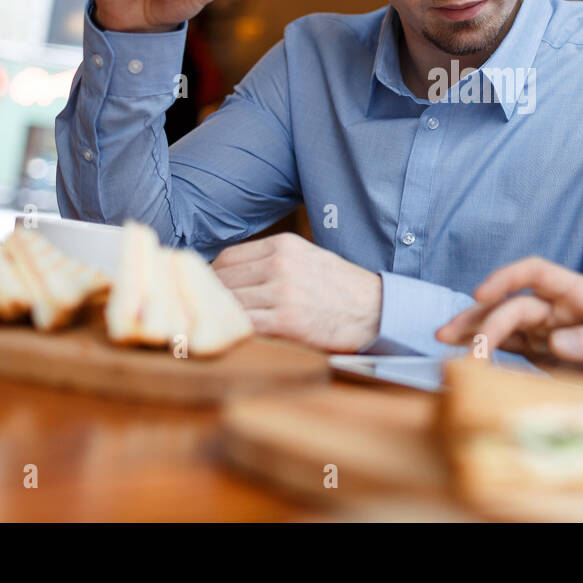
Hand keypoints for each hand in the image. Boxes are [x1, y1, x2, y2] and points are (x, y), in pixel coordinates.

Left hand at [211, 232, 381, 352]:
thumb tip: (233, 275)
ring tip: (217, 326)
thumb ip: (273, 261)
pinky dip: (233, 331)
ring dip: (221, 317)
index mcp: (284, 246)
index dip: (213, 277)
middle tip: (206, 314)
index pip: (228, 258)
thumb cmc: (341, 289)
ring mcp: (282, 293)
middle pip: (224, 281)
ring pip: (229, 303)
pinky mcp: (286, 321)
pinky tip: (233, 336)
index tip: (208, 292)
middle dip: (212, 299)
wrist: (375, 312)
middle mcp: (280, 265)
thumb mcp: (308, 258)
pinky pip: (243, 324)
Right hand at [436, 257, 582, 390]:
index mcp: (581, 295)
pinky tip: (467, 361)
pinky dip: (489, 355)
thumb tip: (558, 343)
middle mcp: (561, 312)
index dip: (506, 278)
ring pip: (504, 327)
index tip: (481, 295)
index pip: (536, 273)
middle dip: (481, 318)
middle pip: (512, 305)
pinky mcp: (548, 361)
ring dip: (475, 332)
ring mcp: (552, 336)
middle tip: (457, 342)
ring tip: (444, 342)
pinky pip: (512, 352)